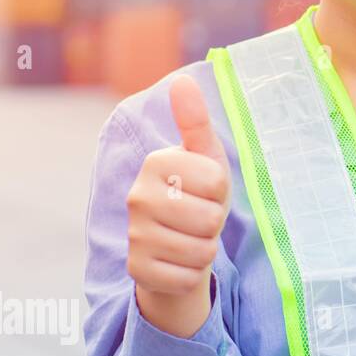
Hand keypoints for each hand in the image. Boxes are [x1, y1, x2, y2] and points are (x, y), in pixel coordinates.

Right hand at [126, 75, 231, 333]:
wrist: (178, 245)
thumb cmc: (197, 195)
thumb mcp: (206, 158)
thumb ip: (196, 122)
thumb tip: (182, 79)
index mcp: (156, 163)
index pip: (216, 181)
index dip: (221, 190)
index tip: (205, 189)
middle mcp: (137, 197)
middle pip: (210, 218)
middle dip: (215, 222)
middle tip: (200, 217)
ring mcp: (134, 235)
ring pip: (201, 250)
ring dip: (206, 248)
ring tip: (191, 237)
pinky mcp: (137, 269)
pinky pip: (188, 276)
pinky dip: (193, 273)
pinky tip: (180, 261)